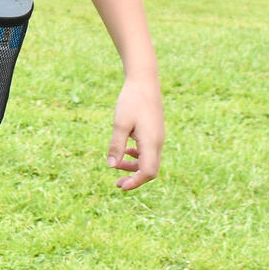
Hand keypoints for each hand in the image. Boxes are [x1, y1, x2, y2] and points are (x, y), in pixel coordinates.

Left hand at [107, 75, 163, 190]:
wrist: (144, 82)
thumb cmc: (131, 101)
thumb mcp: (120, 123)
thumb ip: (116, 145)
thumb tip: (111, 166)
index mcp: (151, 142)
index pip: (148, 171)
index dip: (136, 182)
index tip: (121, 186)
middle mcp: (157, 142)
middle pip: (150, 170)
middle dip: (134, 179)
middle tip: (117, 184)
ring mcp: (157, 137)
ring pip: (149, 161)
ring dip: (134, 167)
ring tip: (116, 167)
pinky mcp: (154, 132)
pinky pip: (148, 151)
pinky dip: (137, 156)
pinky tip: (125, 152)